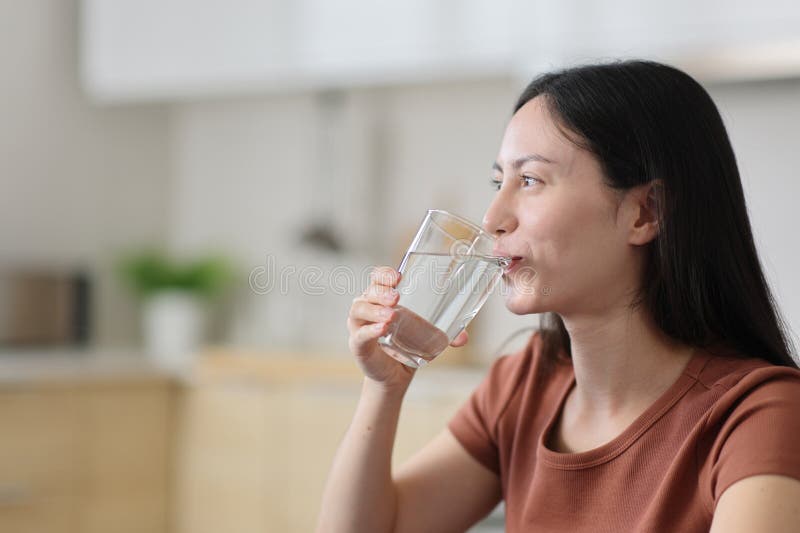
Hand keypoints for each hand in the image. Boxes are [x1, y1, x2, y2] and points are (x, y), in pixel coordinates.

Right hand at [347, 266, 468, 388]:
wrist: (394, 374)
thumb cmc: (407, 344)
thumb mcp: (428, 334)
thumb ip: (447, 334)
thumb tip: (464, 338)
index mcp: (382, 298)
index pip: (378, 278)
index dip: (385, 274)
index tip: (399, 276)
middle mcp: (367, 307)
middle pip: (369, 291)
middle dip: (382, 291)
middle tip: (397, 296)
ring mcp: (360, 326)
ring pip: (359, 309)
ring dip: (374, 309)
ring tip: (391, 315)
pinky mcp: (358, 345)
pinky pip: (360, 335)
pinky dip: (370, 331)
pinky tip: (382, 329)